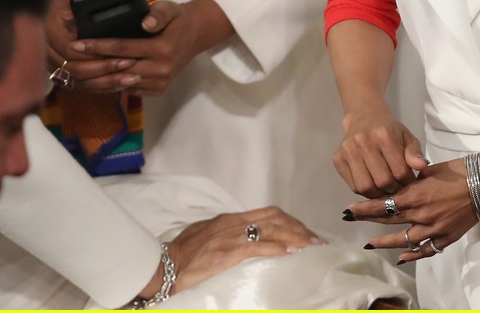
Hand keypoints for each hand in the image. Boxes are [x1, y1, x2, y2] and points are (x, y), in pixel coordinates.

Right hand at [44, 0, 133, 88]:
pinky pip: (79, 84)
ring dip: (105, 82)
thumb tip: (111, 9)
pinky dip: (99, 86)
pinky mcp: (59, 73)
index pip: (71, 50)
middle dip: (104, 70)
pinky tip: (119, 85)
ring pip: (78, 80)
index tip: (120, 53)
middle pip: (75, 69)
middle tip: (131, 66)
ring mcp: (51, 64)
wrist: (44, 10)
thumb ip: (87, 6)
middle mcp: (46, 50)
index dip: (95, 54)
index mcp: (48, 29)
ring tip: (131, 78)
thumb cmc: (63, 0)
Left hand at [66, 0, 232, 94]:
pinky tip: (96, 76)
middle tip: (69, 56)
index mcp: (163, 49)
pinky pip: (129, 89)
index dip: (98, 46)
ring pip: (122, 82)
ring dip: (99, 76)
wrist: (197, 35)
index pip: (123, 48)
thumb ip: (158, 14)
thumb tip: (145, 23)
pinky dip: (112, 83)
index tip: (77, 43)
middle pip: (118, 67)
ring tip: (77, 68)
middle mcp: (161, 69)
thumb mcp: (172, 9)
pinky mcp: (158, 90)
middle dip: (93, 62)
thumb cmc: (179, 19)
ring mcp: (160, 82)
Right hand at [136, 207, 322, 298]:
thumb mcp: (208, 235)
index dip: (290, 221)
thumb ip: (227, 234)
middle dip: (298, 228)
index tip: (304, 231)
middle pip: (275, 218)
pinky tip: (292, 252)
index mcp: (230, 218)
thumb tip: (244, 238)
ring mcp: (232, 236)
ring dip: (295, 237)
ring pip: (272, 229)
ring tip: (311, 245)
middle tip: (315, 240)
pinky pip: (259, 246)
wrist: (164, 265)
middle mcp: (234, 222)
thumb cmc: (182, 253)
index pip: (268, 213)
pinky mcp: (229, 251)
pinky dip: (279, 247)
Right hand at [334, 103, 426, 197]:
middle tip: (397, 188)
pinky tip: (373, 185)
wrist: (364, 115)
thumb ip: (414, 153)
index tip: (409, 182)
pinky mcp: (338, 159)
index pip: (399, 170)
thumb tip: (422, 166)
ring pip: (366, 187)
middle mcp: (364, 142)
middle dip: (393, 189)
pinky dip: (365, 191)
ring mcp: (348, 150)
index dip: (407, 181)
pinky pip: (353, 186)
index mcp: (384, 134)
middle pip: (382, 181)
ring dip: (378, 194)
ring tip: (385, 189)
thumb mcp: (407, 136)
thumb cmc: (389, 129)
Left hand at [348, 158, 478, 263]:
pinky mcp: (446, 237)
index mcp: (416, 195)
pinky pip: (426, 250)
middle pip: (389, 221)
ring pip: (403, 240)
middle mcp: (421, 215)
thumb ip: (414, 179)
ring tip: (371, 244)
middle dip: (368, 220)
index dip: (365, 208)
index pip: (383, 203)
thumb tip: (401, 181)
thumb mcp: (432, 170)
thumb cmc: (460, 171)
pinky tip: (402, 257)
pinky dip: (412, 255)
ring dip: (385, 242)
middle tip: (352, 220)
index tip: (349, 210)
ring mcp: (433, 229)